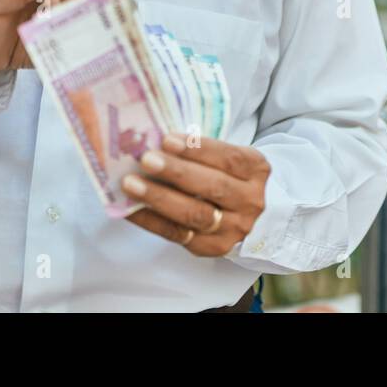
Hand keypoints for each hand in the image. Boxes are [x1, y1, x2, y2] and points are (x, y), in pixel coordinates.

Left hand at [122, 133, 269, 256]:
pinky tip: (130, 207)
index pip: (228, 158)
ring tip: (131, 184)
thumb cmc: (229, 175)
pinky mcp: (213, 247)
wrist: (252, 214)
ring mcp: (234, 228)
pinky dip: (151, 220)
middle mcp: (250, 201)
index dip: (197, 149)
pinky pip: (178, 234)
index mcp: (256, 170)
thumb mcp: (227, 158)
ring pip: (196, 214)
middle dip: (176, 172)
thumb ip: (200, 151)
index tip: (167, 139)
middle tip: (146, 159)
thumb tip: (154, 139)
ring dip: (160, 198)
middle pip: (213, 187)